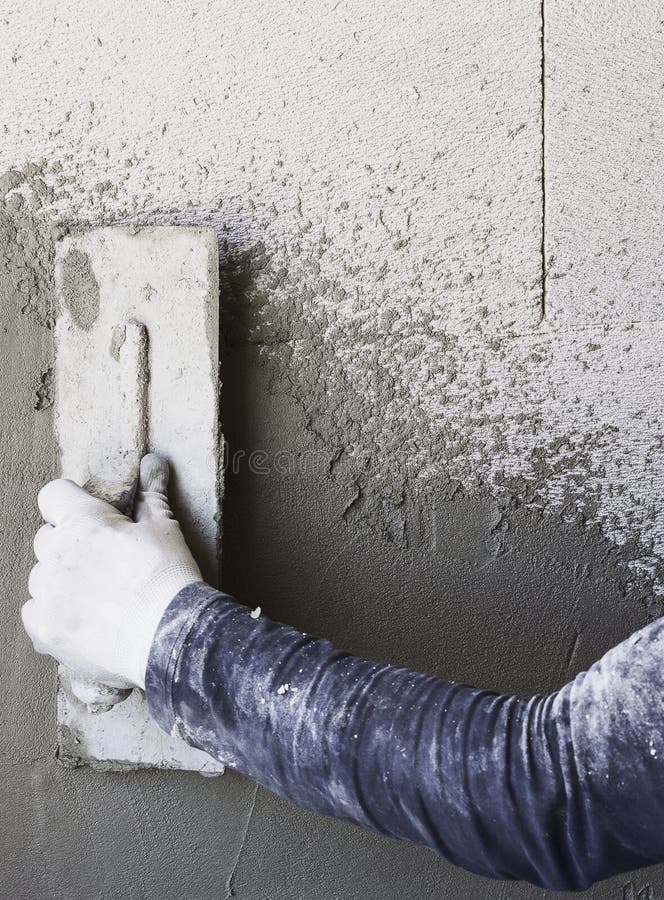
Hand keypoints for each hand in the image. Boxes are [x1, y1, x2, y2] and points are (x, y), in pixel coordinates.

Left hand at [21, 454, 201, 689]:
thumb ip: (151, 494)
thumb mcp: (164, 528)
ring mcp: (47, 593)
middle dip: (68, 544)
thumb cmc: (168, 577)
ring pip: (41, 577)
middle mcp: (56, 554)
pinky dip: (53, 614)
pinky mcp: (44, 629)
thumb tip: (154, 464)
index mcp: (83, 521)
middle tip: (102, 561)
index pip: (53, 495)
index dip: (70, 502)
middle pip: (46, 538)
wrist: (170, 636)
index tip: (87, 516)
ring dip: (61, 580)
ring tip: (97, 597)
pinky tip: (82, 619)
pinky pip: (34, 612)